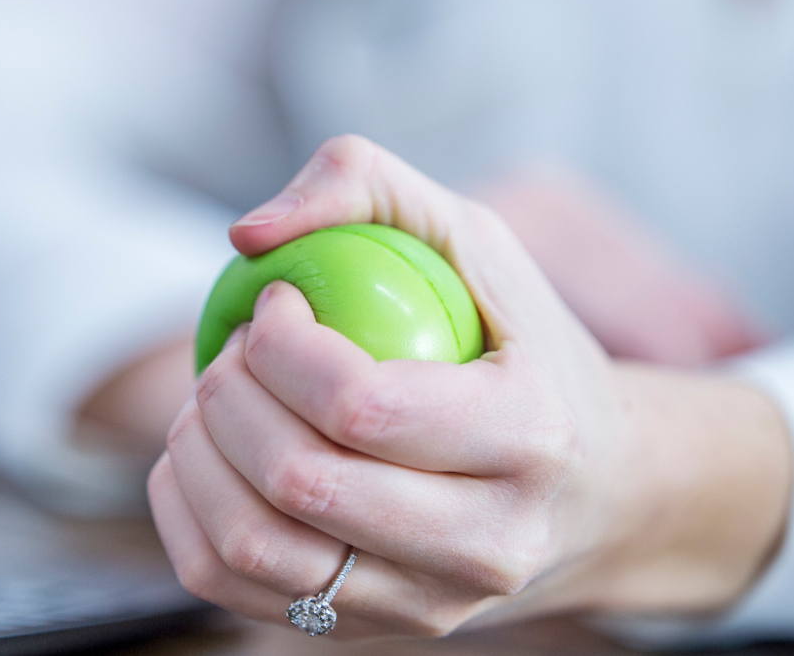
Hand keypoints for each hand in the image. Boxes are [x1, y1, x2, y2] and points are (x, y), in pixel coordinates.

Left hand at [149, 136, 791, 636]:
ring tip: (216, 401)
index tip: (275, 302)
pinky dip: (189, 515)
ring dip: (197, 458)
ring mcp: (432, 605)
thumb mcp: (477, 239)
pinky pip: (237, 590)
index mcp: (528, 437)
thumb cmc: (524, 346)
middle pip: (300, 482)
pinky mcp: (380, 633)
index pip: (362, 408)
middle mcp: (488, 543)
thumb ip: (369, 183)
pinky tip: (205, 458)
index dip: (282, 347)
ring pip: (257, 550)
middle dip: (229, 395)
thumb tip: (246, 236)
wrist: (604, 491)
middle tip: (236, 349)